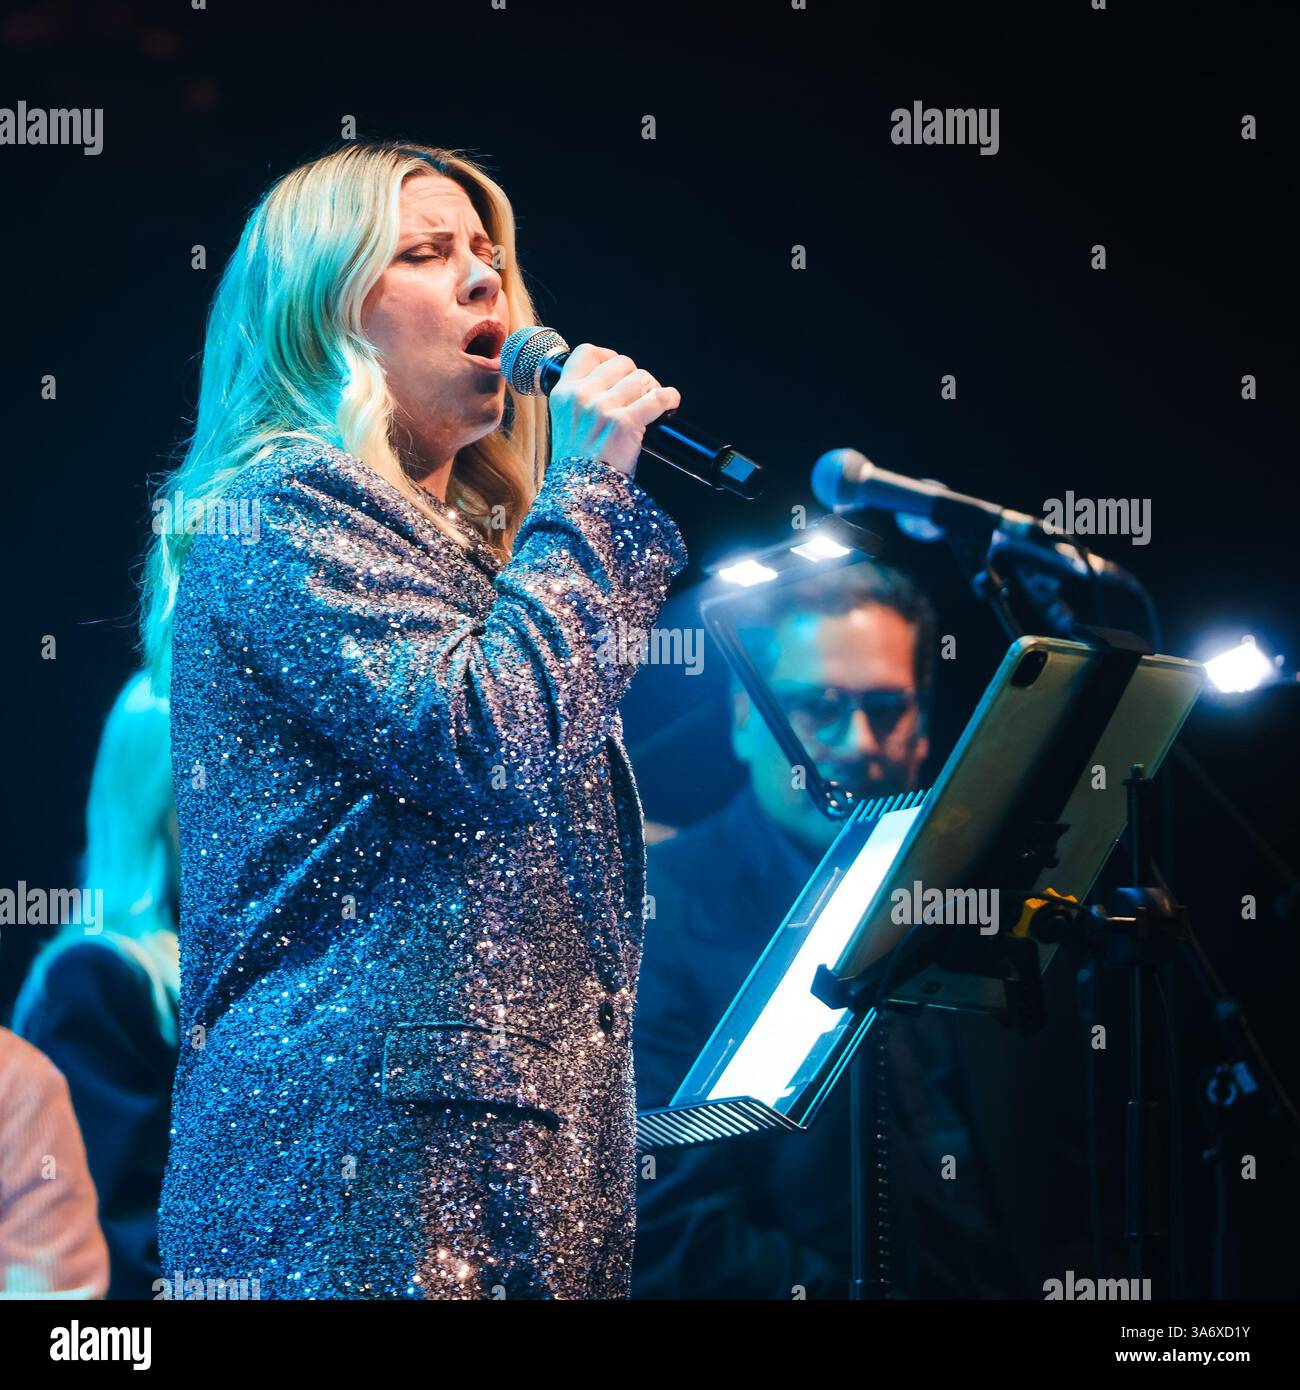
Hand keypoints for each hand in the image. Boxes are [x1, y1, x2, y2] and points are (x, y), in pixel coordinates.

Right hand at [547, 344, 680, 479]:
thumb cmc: (577, 463)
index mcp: (564, 392)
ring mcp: (603, 408)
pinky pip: (657, 398)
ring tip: (651, 404)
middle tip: (638, 395)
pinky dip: (669, 399)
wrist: (581, 492)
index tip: (618, 371)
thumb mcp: (566, 421)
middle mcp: (582, 396)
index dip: (608, 356)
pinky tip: (670, 404)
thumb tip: (611, 382)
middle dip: (634, 376)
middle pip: (621, 362)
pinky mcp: (625, 423)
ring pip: (641, 377)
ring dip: (651, 388)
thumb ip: (582, 398)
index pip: (587, 352)